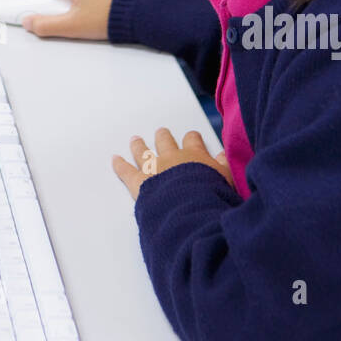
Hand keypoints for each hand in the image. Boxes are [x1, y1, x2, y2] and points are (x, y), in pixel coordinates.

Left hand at [112, 129, 234, 200]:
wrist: (191, 208)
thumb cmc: (211, 197)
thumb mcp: (226, 181)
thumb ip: (223, 166)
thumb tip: (222, 155)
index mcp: (194, 156)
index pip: (192, 141)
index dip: (192, 139)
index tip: (191, 137)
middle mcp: (172, 158)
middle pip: (166, 142)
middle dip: (163, 137)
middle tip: (160, 132)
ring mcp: (154, 168)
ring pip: (143, 152)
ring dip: (139, 146)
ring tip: (135, 140)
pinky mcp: (139, 182)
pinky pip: (126, 170)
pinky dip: (119, 165)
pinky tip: (114, 159)